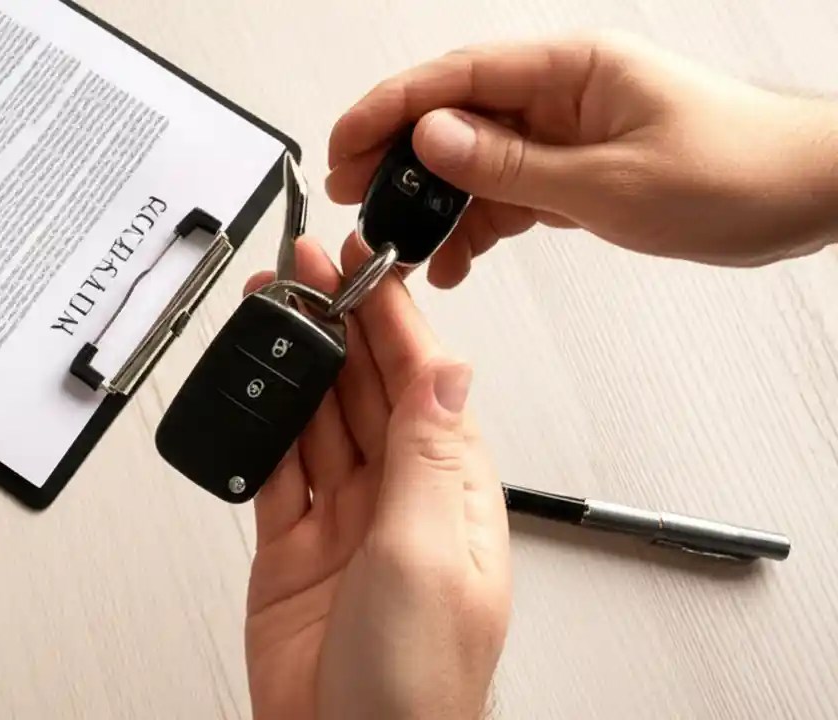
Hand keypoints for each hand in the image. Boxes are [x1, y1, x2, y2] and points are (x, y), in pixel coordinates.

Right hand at [243, 236, 510, 719]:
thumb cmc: (416, 687)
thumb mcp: (428, 555)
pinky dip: (262, 424)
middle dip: (340, 321)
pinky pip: (276, 468)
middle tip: (307, 267)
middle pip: (367, 387)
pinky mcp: (293, 548)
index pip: (422, 381)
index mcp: (451, 493)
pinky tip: (256, 386)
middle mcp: (400, 500)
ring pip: (319, 418)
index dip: (392, 317)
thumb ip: (429, 456)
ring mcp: (344, 522)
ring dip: (300, 361)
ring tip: (275, 307)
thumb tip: (449, 370)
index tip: (365, 265)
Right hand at [326, 31, 837, 287]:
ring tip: (400, 248)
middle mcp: (558, 94)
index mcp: (568, 69)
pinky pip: (505, 193)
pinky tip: (454, 259)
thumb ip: (513, 163)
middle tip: (356, 205)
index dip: (387, 112)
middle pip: (450, 119)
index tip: (343, 148)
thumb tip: (433, 139)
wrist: (808, 194)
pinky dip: (475, 227)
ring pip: (472, 163)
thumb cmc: (741, 168)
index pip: (452, 78)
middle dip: (396, 162)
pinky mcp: (573, 171)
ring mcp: (563, 133)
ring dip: (433, 206)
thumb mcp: (612, 180)